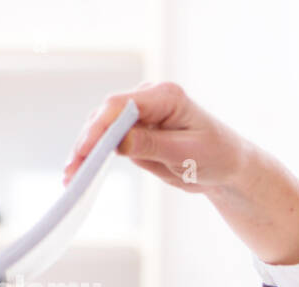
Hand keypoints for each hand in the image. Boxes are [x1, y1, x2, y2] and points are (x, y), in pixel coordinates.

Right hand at [62, 81, 298, 264]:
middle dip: (87, 143)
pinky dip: (95, 158)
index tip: (86, 150)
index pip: (122, 105)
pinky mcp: (135, 133)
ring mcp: (139, 116)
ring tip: (70, 179)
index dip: (100, 127)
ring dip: (85, 153)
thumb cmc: (217, 157)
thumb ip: (153, 145)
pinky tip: (80, 174)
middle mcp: (149, 100)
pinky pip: (109, 143)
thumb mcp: (188, 154)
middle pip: (106, 116)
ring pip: (102, 129)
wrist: (228, 168)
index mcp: (166, 96)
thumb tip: (119, 141)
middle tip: (72, 172)